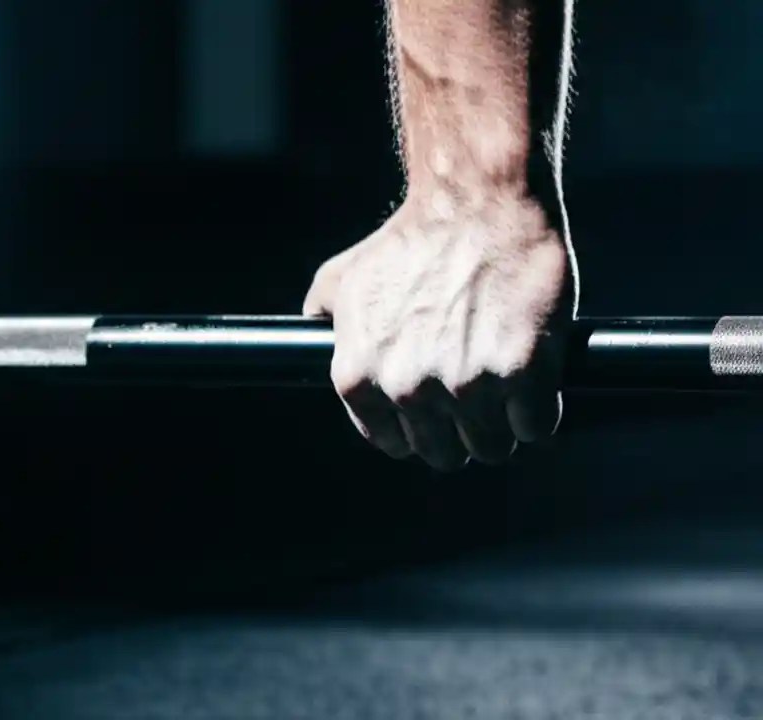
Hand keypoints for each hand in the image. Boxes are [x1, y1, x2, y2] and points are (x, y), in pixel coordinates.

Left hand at [303, 190, 574, 470]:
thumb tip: (314, 339)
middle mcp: (407, 390)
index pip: (391, 444)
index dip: (415, 429)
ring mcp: (467, 385)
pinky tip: (535, 383)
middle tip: (474, 400)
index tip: (434, 413)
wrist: (473, 202)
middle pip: (443, 454)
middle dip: (459, 432)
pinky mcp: (525, 373)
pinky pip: (536, 427)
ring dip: (501, 427)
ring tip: (506, 393)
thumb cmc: (410, 239)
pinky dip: (540, 411)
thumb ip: (324, 320)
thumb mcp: (341, 279)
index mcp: (359, 378)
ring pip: (490, 447)